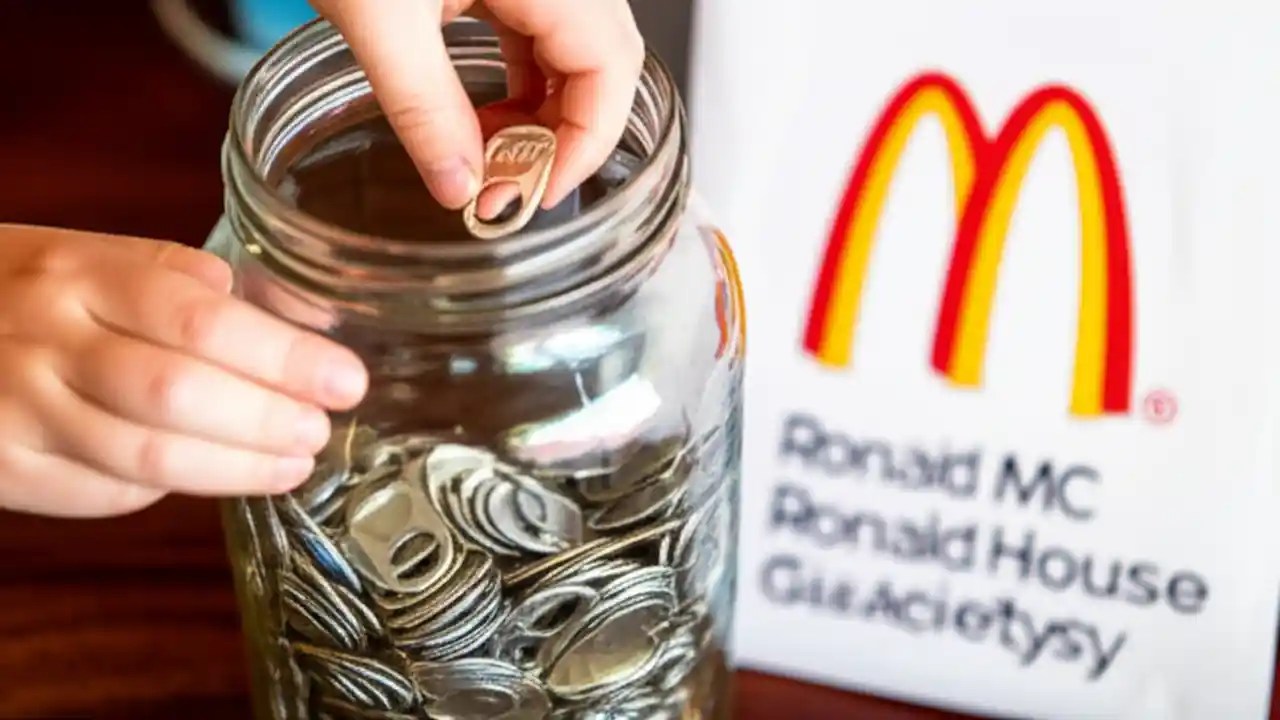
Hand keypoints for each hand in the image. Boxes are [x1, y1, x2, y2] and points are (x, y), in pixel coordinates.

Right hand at [0, 225, 367, 517]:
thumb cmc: (33, 295)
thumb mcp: (102, 262)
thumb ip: (196, 285)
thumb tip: (309, 315)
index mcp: (82, 272)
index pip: (200, 317)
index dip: (283, 357)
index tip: (346, 380)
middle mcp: (47, 338)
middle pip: (178, 392)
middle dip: (267, 419)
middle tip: (321, 430)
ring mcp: (19, 408)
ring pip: (145, 456)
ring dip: (235, 467)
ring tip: (292, 463)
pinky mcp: (7, 468)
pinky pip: (105, 493)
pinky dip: (170, 491)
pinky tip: (216, 476)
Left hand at [311, 0, 645, 210]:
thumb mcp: (378, 18)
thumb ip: (425, 110)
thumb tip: (459, 185)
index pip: (610, 68)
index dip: (584, 144)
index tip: (534, 195)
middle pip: (601, 62)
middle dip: (563, 135)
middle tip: (510, 185)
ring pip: (570, 49)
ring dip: (540, 111)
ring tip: (490, 156)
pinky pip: (534, 28)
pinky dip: (517, 78)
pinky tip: (481, 112)